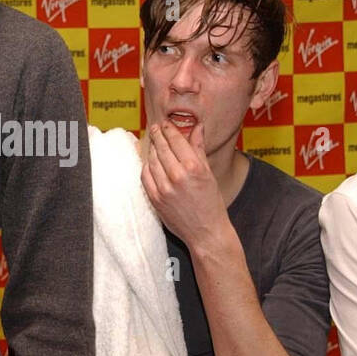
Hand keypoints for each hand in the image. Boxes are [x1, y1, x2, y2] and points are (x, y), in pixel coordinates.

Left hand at [141, 122, 228, 248]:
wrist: (205, 232)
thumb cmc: (211, 203)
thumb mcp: (208, 173)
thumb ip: (199, 148)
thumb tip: (197, 127)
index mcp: (194, 168)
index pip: (176, 141)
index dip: (168, 129)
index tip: (164, 123)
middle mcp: (178, 176)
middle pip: (161, 148)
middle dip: (157, 135)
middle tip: (154, 128)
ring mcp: (164, 188)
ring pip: (152, 161)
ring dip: (151, 149)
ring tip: (152, 142)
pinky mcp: (155, 199)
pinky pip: (145, 176)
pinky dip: (146, 167)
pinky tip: (150, 162)